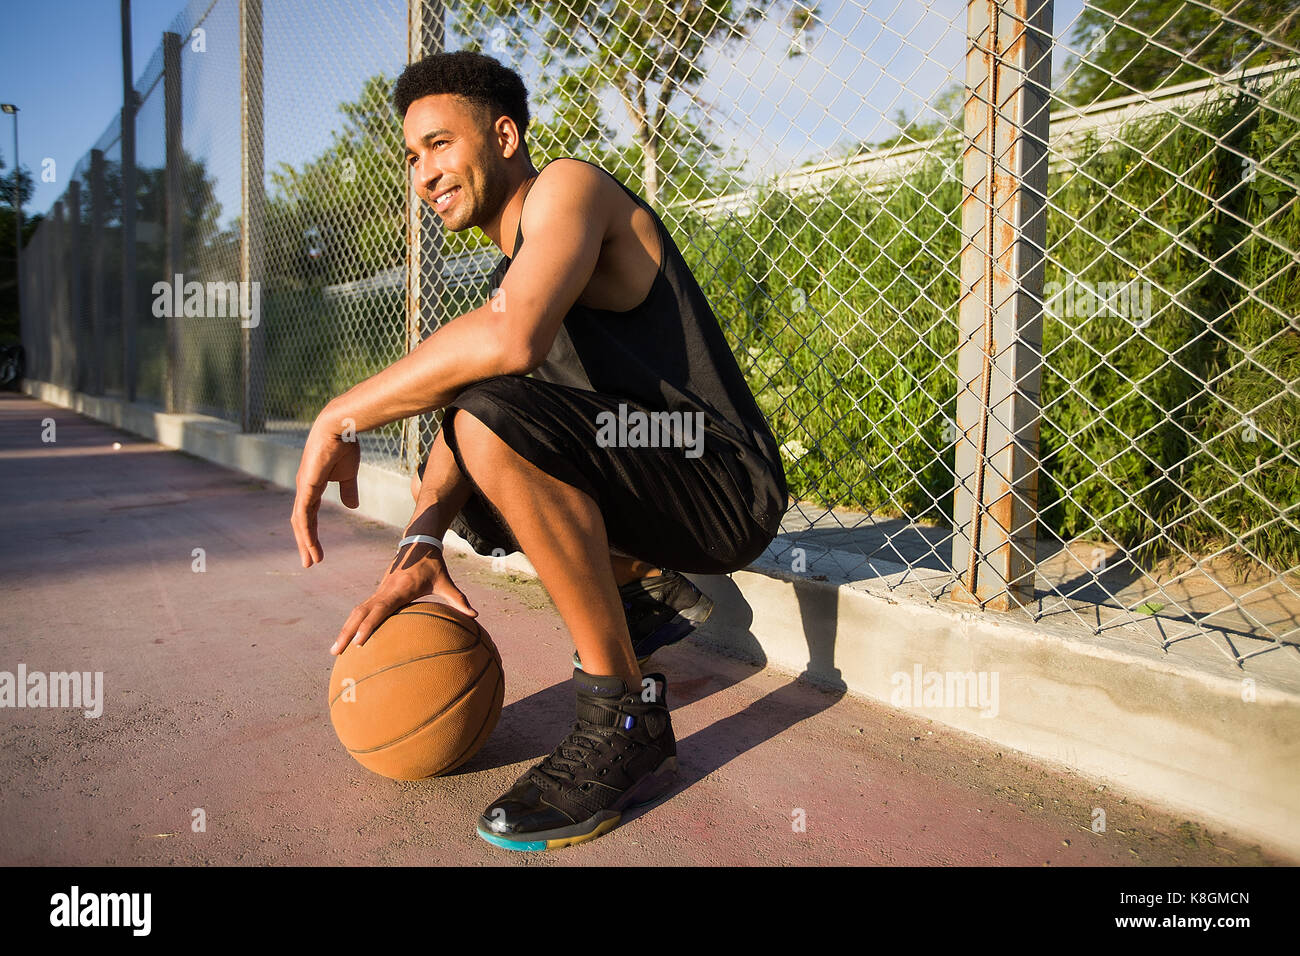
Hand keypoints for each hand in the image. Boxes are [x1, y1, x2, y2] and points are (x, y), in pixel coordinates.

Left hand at [291, 419, 360, 567]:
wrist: (340, 427)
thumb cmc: (344, 445)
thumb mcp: (348, 474)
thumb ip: (348, 490)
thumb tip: (351, 506)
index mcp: (312, 486)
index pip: (309, 514)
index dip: (312, 533)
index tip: (317, 550)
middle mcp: (304, 488)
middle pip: (301, 521)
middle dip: (305, 543)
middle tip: (309, 562)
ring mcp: (303, 487)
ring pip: (301, 522)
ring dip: (305, 542)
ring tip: (311, 560)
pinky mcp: (307, 486)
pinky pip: (304, 514)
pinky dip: (306, 531)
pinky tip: (309, 544)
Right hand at [330, 542, 476, 654]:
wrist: (417, 544)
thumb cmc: (433, 564)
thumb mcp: (445, 581)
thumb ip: (458, 599)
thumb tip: (474, 615)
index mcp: (400, 589)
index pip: (381, 609)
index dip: (369, 624)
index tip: (358, 641)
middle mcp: (385, 590)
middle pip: (360, 612)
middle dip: (347, 632)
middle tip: (336, 652)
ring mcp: (379, 591)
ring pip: (357, 611)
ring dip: (345, 629)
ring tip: (335, 650)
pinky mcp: (378, 592)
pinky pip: (362, 609)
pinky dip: (352, 623)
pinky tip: (347, 638)